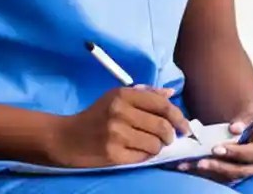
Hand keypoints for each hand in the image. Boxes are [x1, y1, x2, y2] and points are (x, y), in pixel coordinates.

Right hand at [48, 87, 192, 167]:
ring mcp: (117, 134)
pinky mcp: (114, 154)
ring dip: (157, 147)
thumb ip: (145, 94)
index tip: (184, 126)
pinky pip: (143, 157)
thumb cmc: (96, 116)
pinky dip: (145, 155)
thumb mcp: (116, 97)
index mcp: (123, 95)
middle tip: (167, 138)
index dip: (178, 117)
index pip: (162, 105)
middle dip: (170, 135)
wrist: (68, 138)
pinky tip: (136, 150)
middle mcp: (120, 112)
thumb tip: (171, 95)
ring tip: (149, 144)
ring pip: (155, 144)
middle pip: (162, 126)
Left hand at [178, 114, 252, 183]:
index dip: (237, 153)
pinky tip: (186, 166)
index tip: (217, 149)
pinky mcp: (231, 174)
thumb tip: (235, 128)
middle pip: (241, 171)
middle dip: (220, 167)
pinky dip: (202, 172)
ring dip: (208, 173)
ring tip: (189, 166)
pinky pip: (218, 177)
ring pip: (228, 177)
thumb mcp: (251, 113)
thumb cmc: (249, 118)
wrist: (244, 125)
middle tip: (201, 162)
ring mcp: (244, 170)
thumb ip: (245, 118)